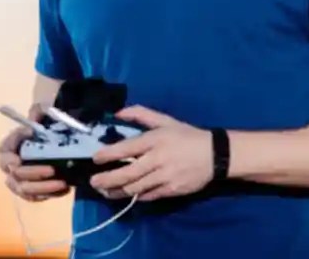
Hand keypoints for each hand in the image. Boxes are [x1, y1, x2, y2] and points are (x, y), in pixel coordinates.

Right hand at [0, 103, 69, 201]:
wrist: (53, 139)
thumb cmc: (43, 125)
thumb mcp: (42, 111)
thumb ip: (38, 111)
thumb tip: (32, 125)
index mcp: (7, 146)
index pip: (5, 152)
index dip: (13, 156)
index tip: (25, 157)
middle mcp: (8, 166)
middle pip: (16, 174)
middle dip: (34, 173)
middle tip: (53, 170)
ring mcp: (18, 181)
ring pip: (25, 190)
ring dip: (43, 188)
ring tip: (62, 183)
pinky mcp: (30, 192)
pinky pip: (36, 198)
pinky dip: (50, 195)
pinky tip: (65, 188)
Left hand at [88, 105, 214, 201]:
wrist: (215, 155)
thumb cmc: (186, 136)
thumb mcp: (165, 120)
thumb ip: (140, 114)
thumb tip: (117, 112)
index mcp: (155, 141)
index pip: (127, 149)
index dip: (109, 154)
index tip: (95, 158)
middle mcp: (157, 160)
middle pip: (128, 174)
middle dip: (108, 180)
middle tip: (93, 182)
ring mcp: (165, 177)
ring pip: (136, 188)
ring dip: (117, 191)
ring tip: (104, 191)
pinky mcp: (172, 191)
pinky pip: (149, 196)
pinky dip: (135, 196)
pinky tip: (125, 195)